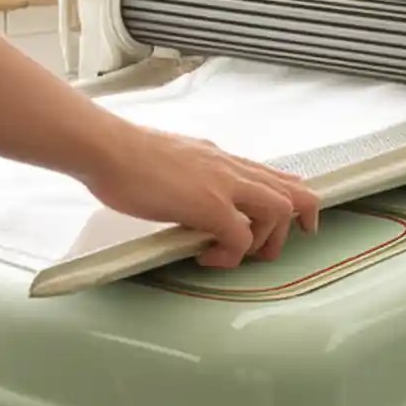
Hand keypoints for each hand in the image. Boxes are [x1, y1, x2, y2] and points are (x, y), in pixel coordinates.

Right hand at [83, 126, 321, 267]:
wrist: (108, 148)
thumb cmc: (126, 155)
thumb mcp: (173, 159)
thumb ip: (191, 174)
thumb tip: (189, 192)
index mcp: (220, 158)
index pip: (271, 174)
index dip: (293, 196)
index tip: (298, 215)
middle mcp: (230, 168)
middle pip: (291, 193)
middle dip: (294, 225)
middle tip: (270, 249)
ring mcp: (224, 186)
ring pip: (278, 212)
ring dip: (262, 242)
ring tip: (233, 255)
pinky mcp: (210, 206)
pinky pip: (241, 239)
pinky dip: (231, 256)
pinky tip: (207, 257)